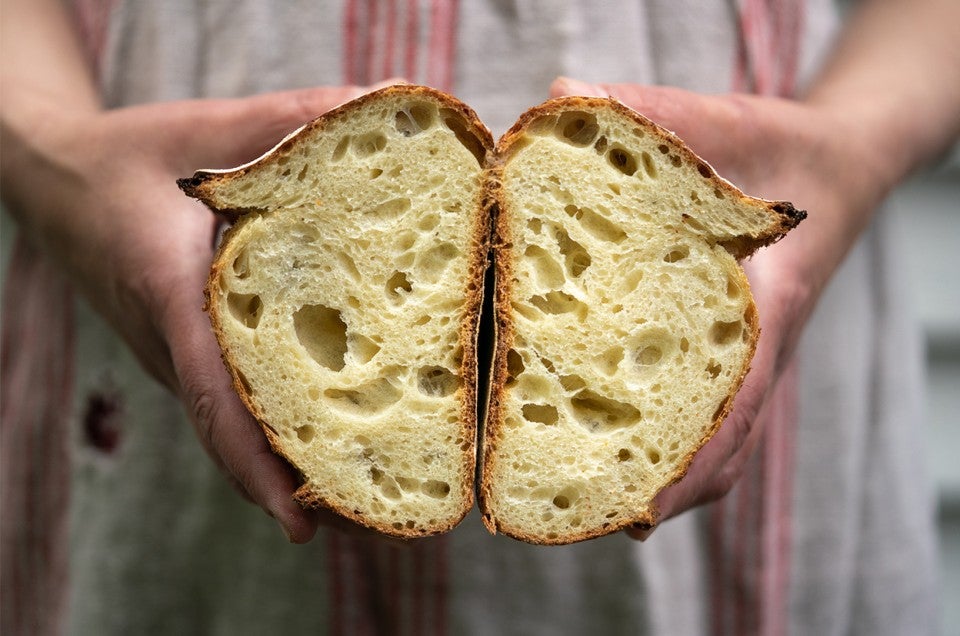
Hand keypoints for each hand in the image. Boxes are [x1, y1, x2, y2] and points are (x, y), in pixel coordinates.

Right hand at [3, 83, 392, 541]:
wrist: (53, 181)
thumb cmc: (125, 158)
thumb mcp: (199, 128)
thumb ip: (283, 119)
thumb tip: (374, 102)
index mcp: (172, 297)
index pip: (216, 396)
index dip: (256, 465)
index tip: (300, 522)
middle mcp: (172, 344)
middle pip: (234, 434)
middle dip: (298, 485)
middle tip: (375, 520)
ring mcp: (174, 355)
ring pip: (232, 425)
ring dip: (290, 465)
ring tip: (367, 496)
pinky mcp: (183, 349)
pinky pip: (229, 402)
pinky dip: (272, 433)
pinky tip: (325, 437)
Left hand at [549, 78, 887, 534]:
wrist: (830, 168)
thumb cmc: (781, 154)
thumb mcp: (726, 123)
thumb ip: (654, 111)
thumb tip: (563, 96)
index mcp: (766, 307)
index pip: (736, 399)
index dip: (694, 461)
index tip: (642, 511)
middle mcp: (754, 347)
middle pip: (717, 444)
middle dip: (661, 489)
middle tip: (591, 523)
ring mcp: (742, 354)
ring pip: (712, 437)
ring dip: (662, 475)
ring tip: (593, 509)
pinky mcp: (726, 347)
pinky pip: (707, 411)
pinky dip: (671, 442)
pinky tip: (612, 446)